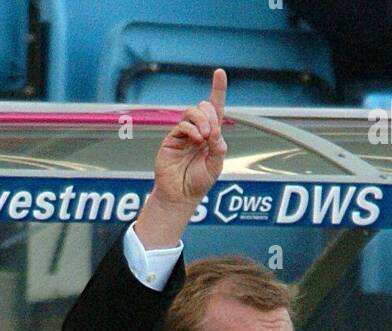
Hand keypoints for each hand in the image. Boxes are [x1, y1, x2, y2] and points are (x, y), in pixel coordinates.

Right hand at [133, 69, 226, 248]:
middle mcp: (198, 131)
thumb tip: (215, 130)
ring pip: (194, 112)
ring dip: (203, 121)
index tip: (220, 72)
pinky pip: (183, 125)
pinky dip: (192, 129)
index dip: (218, 89)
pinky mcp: (172, 139)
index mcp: (211, 135)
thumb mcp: (216, 165)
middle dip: (212, 115)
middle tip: (212, 134)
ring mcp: (184, 134)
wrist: (180, 196)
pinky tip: (196, 140)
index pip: (216, 109)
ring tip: (204, 138)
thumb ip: (219, 146)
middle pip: (205, 107)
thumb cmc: (198, 183)